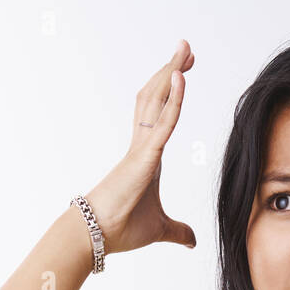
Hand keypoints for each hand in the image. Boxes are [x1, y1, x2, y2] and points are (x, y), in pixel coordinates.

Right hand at [84, 39, 195, 255]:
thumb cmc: (121, 229)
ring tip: (184, 50)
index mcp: (146, 157)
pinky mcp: (144, 156)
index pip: (160, 114)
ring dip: (171, 72)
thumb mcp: (160, 229)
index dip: (171, 92)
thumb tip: (192, 241)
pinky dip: (174, 99)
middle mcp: (142, 145)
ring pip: (157, 100)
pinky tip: (180, 76)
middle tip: (186, 49)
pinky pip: (163, 122)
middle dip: (171, 70)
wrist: (97, 236)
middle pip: (157, 98)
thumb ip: (177, 231)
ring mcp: (142, 148)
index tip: (182, 71)